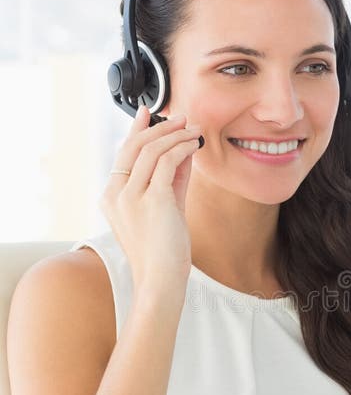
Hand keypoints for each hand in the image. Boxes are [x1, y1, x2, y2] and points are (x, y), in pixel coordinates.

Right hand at [101, 105, 202, 291]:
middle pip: (135, 146)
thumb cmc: (163, 251)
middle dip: (160, 127)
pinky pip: (167, 162)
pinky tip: (194, 145)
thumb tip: (183, 151)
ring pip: (152, 150)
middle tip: (181, 119)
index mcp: (112, 197)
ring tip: (193, 130)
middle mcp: (116, 195)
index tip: (149, 113)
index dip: (137, 130)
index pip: (124, 154)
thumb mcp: (165, 208)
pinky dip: (182, 148)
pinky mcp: (154, 201)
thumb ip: (171, 180)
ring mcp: (132, 197)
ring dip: (175, 135)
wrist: (160, 281)